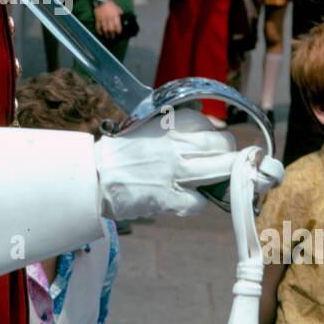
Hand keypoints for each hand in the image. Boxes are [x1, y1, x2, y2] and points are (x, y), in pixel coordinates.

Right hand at [94, 0, 122, 38]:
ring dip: (106, 34)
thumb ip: (120, 13)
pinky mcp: (97, 19)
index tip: (118, 33)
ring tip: (107, 37)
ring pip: (105, 29)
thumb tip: (123, 17)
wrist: (101, 0)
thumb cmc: (110, 4)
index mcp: (115, 16)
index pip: (117, 25)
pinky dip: (99, 31)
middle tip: (113, 37)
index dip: (118, 30)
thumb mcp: (117, 8)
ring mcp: (103, 19)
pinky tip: (101, 33)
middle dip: (112, 34)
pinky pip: (98, 26)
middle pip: (111, 29)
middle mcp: (109, 19)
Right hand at [94, 107, 238, 220]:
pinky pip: (200, 202)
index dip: (219, 140)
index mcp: (172, 124)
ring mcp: (175, 172)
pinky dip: (197, 203)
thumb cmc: (121, 153)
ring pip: (221, 171)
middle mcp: (177, 144)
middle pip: (224, 147)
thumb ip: (176, 125)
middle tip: (221, 166)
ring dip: (224, 179)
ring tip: (215, 183)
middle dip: (229, 158)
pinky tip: (187, 200)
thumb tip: (205, 120)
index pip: (213, 127)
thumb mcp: (148, 126)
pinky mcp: (168, 197)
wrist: (94, 176)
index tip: (216, 148)